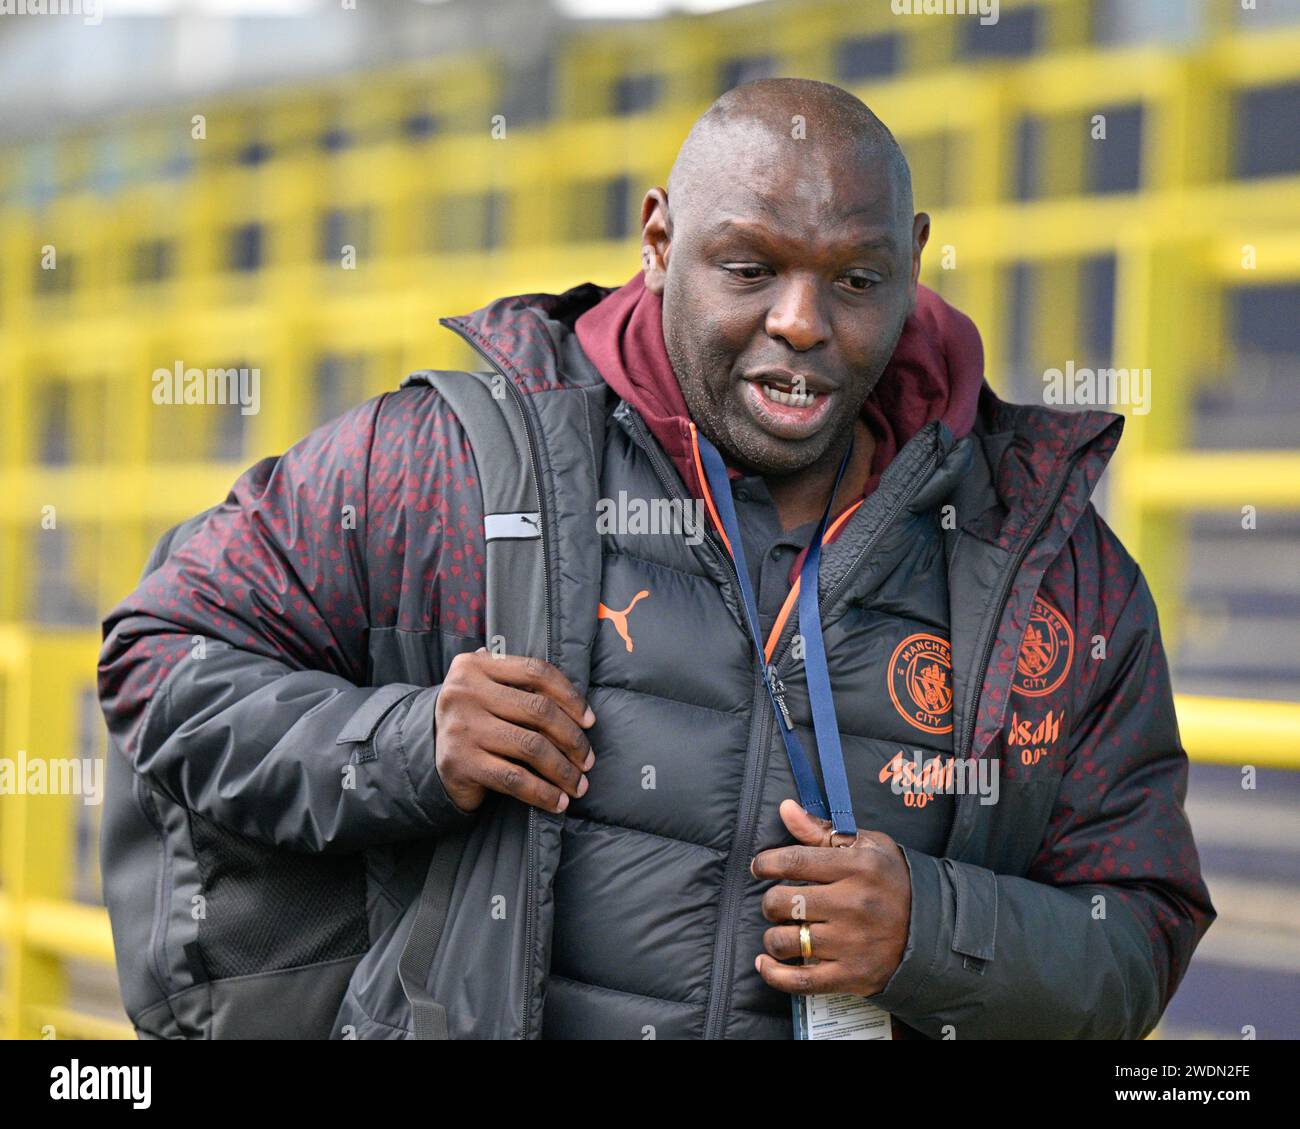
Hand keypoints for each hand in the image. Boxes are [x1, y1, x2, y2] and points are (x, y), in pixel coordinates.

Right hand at [434, 649, 595, 814]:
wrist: (426, 753)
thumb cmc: (475, 718)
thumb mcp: (490, 690)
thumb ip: (523, 686)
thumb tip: (580, 709)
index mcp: (475, 666)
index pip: (536, 672)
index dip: (570, 696)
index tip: (590, 721)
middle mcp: (464, 692)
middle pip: (538, 710)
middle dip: (572, 739)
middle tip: (587, 760)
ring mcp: (461, 727)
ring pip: (531, 746)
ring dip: (563, 770)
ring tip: (579, 785)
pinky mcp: (460, 763)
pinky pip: (514, 778)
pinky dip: (542, 793)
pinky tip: (559, 802)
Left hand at [751, 799, 910, 996]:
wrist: (934, 929)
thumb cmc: (893, 881)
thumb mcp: (867, 846)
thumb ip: (822, 830)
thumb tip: (786, 808)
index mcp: (858, 867)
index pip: (794, 861)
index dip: (766, 863)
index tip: (759, 867)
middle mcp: (853, 905)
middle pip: (783, 902)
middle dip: (771, 902)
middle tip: (779, 903)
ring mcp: (852, 943)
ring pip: (785, 941)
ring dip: (774, 936)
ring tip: (783, 930)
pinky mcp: (851, 975)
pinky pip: (800, 980)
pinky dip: (774, 974)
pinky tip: (766, 963)